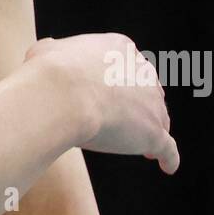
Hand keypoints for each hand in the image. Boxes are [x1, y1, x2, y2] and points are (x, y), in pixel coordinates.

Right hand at [25, 33, 179, 173]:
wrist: (63, 94)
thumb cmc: (49, 71)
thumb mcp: (45, 50)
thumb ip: (53, 51)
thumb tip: (45, 51)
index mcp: (119, 48)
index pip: (128, 65)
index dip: (123, 81)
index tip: (116, 95)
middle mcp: (142, 72)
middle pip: (148, 90)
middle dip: (142, 105)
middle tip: (131, 121)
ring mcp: (152, 103)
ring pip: (159, 118)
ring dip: (152, 131)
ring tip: (147, 149)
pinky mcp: (154, 132)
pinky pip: (168, 148)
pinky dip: (168, 157)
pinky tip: (167, 166)